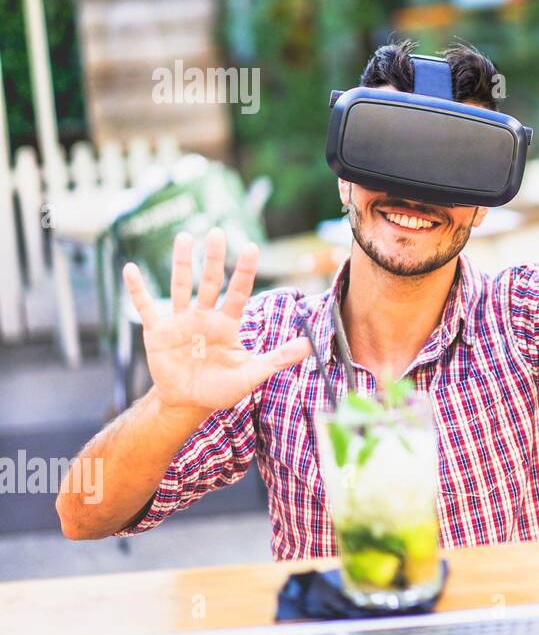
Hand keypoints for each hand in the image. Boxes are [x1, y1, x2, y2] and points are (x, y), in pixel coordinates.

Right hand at [122, 229, 310, 413]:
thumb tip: (311, 345)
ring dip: (182, 262)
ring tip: (185, 237)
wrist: (188, 402)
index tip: (252, 247)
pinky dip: (137, 289)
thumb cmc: (222, 388)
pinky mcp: (157, 332)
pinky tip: (130, 269)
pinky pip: (145, 307)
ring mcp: (180, 321)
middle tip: (218, 232)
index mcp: (227, 324)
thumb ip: (278, 358)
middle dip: (215, 258)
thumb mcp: (252, 374)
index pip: (239, 292)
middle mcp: (204, 316)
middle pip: (211, 281)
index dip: (245, 271)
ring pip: (181, 286)